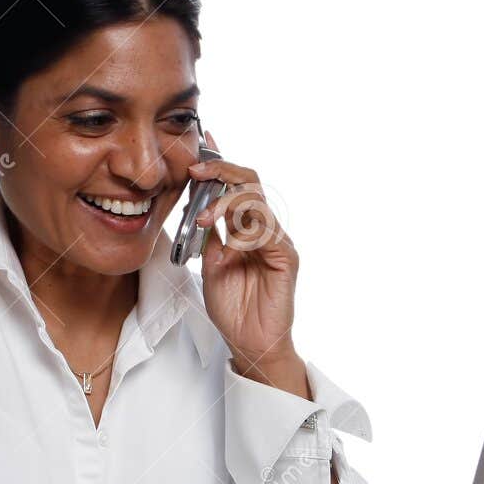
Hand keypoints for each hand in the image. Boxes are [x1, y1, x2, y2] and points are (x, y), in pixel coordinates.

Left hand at [190, 131, 309, 395]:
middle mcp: (262, 228)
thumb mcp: (210, 263)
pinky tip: (232, 247)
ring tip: (204, 218)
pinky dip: (247, 235)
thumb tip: (196, 206)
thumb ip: (208, 235)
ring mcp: (276, 241)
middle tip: (196, 172)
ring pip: (257, 202)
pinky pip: (269, 234)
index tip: (202, 142)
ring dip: (227, 203)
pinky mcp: (287, 258)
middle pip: (249, 182)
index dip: (220, 161)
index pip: (234, 184)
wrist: (248, 341)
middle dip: (222, 170)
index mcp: (243, 226)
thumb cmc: (233, 306)